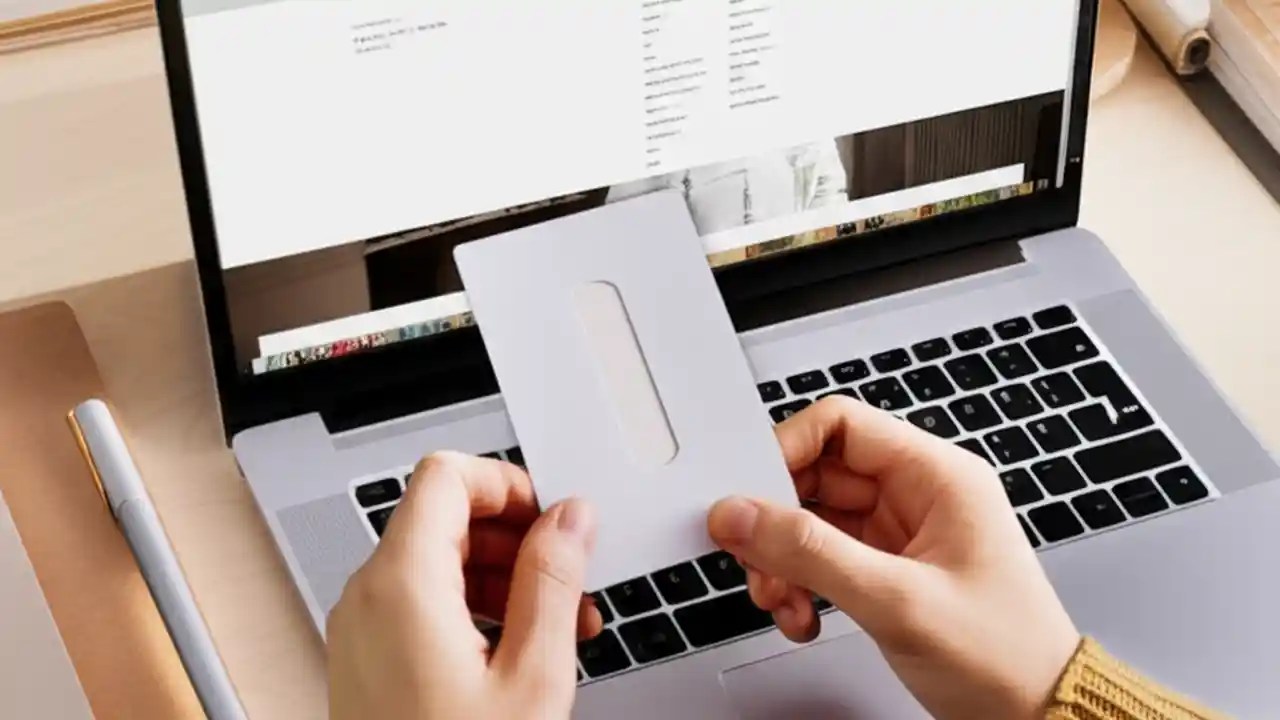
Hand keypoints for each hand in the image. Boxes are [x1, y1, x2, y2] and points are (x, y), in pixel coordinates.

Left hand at [327, 452, 600, 719]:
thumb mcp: (533, 675)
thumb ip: (554, 580)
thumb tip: (570, 518)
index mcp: (402, 585)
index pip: (446, 475)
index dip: (507, 482)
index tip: (552, 513)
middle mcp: (368, 597)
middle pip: (444, 516)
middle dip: (517, 537)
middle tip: (570, 575)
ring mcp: (360, 628)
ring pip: (437, 560)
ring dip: (503, 575)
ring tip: (559, 623)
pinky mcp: (366, 658)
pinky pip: (422, 602)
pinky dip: (474, 607)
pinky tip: (519, 650)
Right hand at [708, 397, 1079, 719]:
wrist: (1036, 718)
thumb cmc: (1005, 656)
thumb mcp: (898, 600)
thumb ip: (811, 553)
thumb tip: (740, 514)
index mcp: (937, 476)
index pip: (842, 425)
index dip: (787, 449)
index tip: (748, 493)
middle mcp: (916, 495)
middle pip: (816, 476)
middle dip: (777, 522)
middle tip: (755, 559)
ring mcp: (899, 534)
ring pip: (811, 522)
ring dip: (784, 562)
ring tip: (782, 599)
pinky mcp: (885, 570)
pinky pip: (820, 559)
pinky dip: (799, 586)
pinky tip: (802, 616)